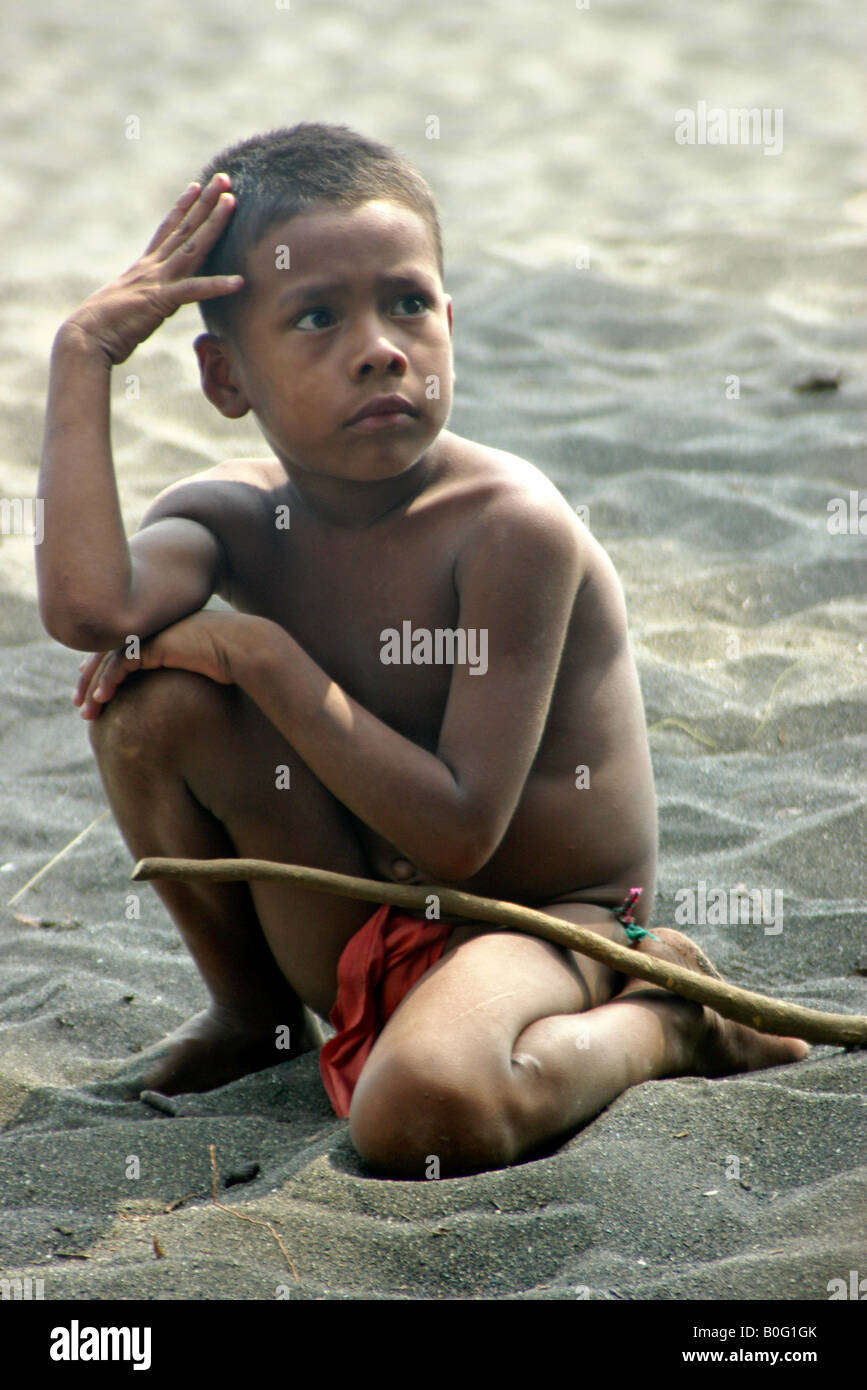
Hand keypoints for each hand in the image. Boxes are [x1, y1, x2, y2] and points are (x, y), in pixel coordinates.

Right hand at [61, 174, 243, 364]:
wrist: (85, 338)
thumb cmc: (103, 329)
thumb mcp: (130, 307)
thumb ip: (144, 299)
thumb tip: (148, 304)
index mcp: (144, 268)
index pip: (167, 231)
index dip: (183, 208)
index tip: (196, 186)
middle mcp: (151, 268)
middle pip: (183, 229)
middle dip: (205, 203)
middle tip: (224, 178)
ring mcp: (156, 281)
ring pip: (191, 247)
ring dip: (213, 224)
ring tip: (232, 201)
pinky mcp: (159, 301)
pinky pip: (193, 291)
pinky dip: (217, 286)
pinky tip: (239, 282)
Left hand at [72, 611, 262, 718]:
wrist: (247, 648)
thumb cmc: (234, 662)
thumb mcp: (204, 670)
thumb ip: (185, 676)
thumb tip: (185, 695)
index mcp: (161, 632)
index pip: (122, 649)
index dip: (104, 670)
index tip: (96, 692)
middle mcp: (152, 629)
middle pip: (108, 653)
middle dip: (90, 680)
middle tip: (79, 704)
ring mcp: (152, 634)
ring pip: (109, 660)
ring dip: (93, 687)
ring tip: (86, 712)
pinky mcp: (154, 644)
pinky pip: (121, 663)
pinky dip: (108, 681)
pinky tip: (102, 699)